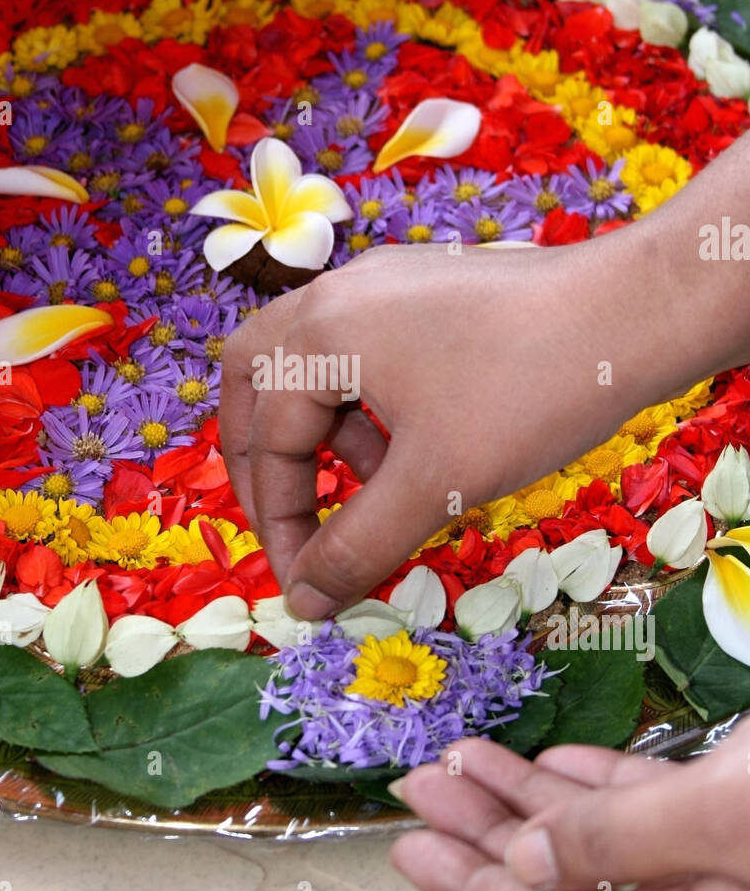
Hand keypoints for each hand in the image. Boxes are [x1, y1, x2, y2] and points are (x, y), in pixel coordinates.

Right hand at [220, 238, 675, 619]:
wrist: (635, 311)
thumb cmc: (528, 392)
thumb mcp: (435, 484)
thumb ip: (358, 547)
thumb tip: (303, 605)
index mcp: (319, 333)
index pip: (268, 443)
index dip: (281, 528)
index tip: (308, 590)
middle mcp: (336, 296)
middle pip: (256, 383)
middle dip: (266, 464)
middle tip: (292, 526)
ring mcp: (383, 285)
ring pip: (310, 365)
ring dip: (319, 436)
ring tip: (369, 490)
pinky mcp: (425, 290)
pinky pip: (361, 352)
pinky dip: (363, 407)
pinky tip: (412, 448)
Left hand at [390, 720, 749, 890]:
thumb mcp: (721, 817)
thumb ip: (619, 839)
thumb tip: (524, 860)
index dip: (473, 890)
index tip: (411, 850)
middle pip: (566, 880)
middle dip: (486, 830)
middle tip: (423, 785)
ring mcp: (721, 866)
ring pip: (603, 836)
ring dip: (531, 794)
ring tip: (466, 757)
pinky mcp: (739, 816)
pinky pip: (648, 810)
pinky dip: (595, 783)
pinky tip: (552, 758)